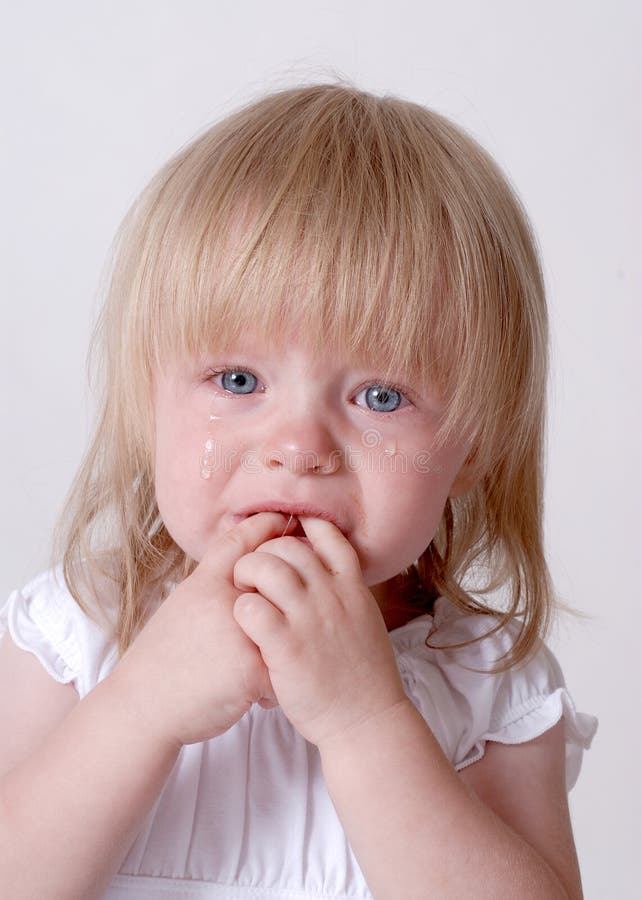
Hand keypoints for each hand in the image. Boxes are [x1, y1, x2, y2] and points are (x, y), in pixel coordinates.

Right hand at [108, 513, 288, 747]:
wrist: (142, 707)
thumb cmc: (162, 661)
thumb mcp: (182, 606)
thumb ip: (213, 585)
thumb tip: (243, 567)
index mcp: (204, 583)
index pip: (239, 540)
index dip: (265, 523)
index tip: (285, 518)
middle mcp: (224, 600)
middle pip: (275, 577)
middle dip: (293, 584)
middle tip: (303, 594)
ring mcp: (241, 632)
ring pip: (287, 627)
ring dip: (286, 644)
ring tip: (280, 660)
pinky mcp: (252, 670)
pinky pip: (283, 671)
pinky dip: (274, 688)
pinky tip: (260, 698)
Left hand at [232, 517, 406, 747]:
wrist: (366, 721)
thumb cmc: (362, 675)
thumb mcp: (364, 620)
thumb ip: (345, 592)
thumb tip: (325, 570)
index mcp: (352, 587)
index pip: (328, 535)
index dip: (304, 525)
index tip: (288, 530)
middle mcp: (332, 596)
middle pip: (288, 546)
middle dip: (264, 552)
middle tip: (254, 572)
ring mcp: (309, 620)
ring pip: (265, 568)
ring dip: (246, 573)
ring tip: (243, 592)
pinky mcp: (286, 648)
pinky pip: (251, 609)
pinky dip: (240, 609)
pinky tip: (243, 624)